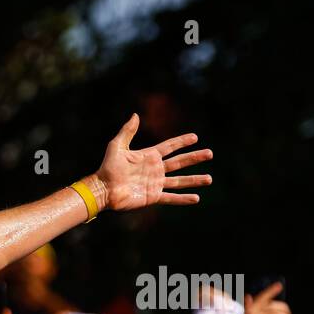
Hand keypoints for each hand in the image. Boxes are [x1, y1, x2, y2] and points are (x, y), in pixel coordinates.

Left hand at [94, 114, 211, 211]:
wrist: (103, 189)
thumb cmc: (107, 168)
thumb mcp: (116, 146)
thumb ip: (127, 131)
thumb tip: (135, 115)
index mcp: (149, 156)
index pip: (170, 147)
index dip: (182, 142)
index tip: (195, 137)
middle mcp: (155, 169)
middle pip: (179, 162)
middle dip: (195, 158)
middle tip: (210, 153)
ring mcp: (155, 183)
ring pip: (180, 181)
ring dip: (194, 180)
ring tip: (209, 179)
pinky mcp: (153, 196)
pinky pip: (171, 197)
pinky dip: (183, 198)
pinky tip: (196, 198)